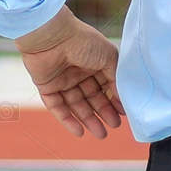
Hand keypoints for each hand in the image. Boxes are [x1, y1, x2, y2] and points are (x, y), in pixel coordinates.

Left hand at [14, 6, 124, 138]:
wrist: (51, 35)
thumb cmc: (82, 41)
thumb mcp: (108, 56)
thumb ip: (116, 77)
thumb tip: (122, 97)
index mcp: (93, 61)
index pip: (106, 85)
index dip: (114, 99)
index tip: (124, 113)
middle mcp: (78, 71)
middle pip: (92, 97)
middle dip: (104, 112)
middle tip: (114, 127)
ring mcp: (62, 80)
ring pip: (77, 105)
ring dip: (88, 120)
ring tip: (101, 134)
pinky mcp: (46, 87)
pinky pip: (57, 107)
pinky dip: (67, 120)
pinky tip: (79, 132)